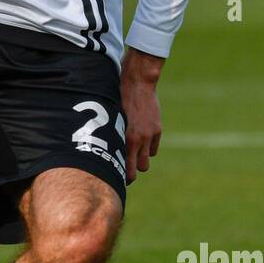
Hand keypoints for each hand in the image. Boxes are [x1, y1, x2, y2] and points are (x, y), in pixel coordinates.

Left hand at [120, 47, 163, 183]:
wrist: (138, 83)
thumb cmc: (118, 99)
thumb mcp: (111, 119)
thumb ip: (112, 137)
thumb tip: (106, 153)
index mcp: (125, 138)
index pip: (127, 169)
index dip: (124, 177)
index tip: (119, 179)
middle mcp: (139, 139)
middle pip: (140, 169)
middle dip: (133, 171)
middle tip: (125, 171)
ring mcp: (150, 135)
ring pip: (147, 161)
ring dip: (141, 160)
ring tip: (132, 156)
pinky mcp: (157, 130)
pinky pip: (153, 149)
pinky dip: (148, 149)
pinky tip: (140, 144)